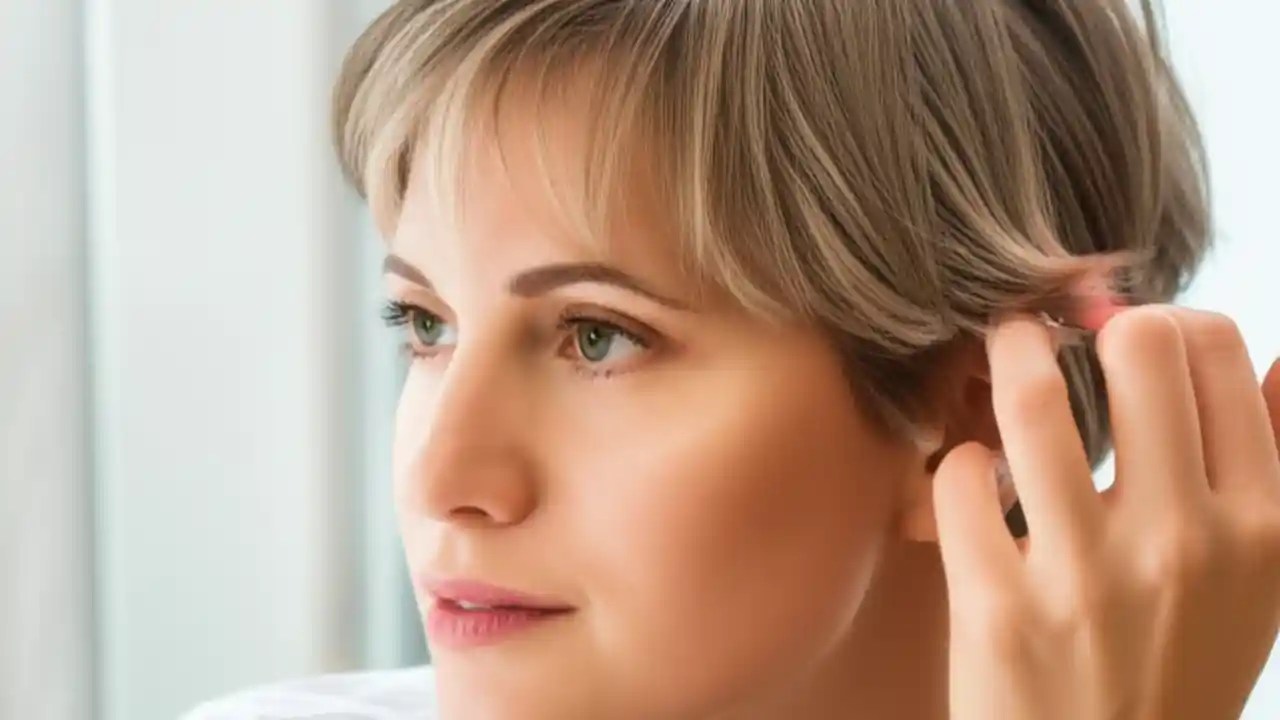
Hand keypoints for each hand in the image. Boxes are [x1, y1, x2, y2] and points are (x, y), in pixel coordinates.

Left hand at [934, 306, 1279, 719]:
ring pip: (1035, 400)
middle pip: (1137, 346)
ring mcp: (1089, 577)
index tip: (1128, 337)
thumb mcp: (1261, 579)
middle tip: (1058, 333)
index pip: (1216, 348)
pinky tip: (972, 472)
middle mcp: (1186, 542)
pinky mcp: (1001, 611)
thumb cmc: (1180, 667)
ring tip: (1001, 353)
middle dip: (1086, 321)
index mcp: (1263, 524)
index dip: (1163, 319)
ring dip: (1009, 354)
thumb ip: (1276, 464)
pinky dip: (959, 462)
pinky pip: (962, 481)